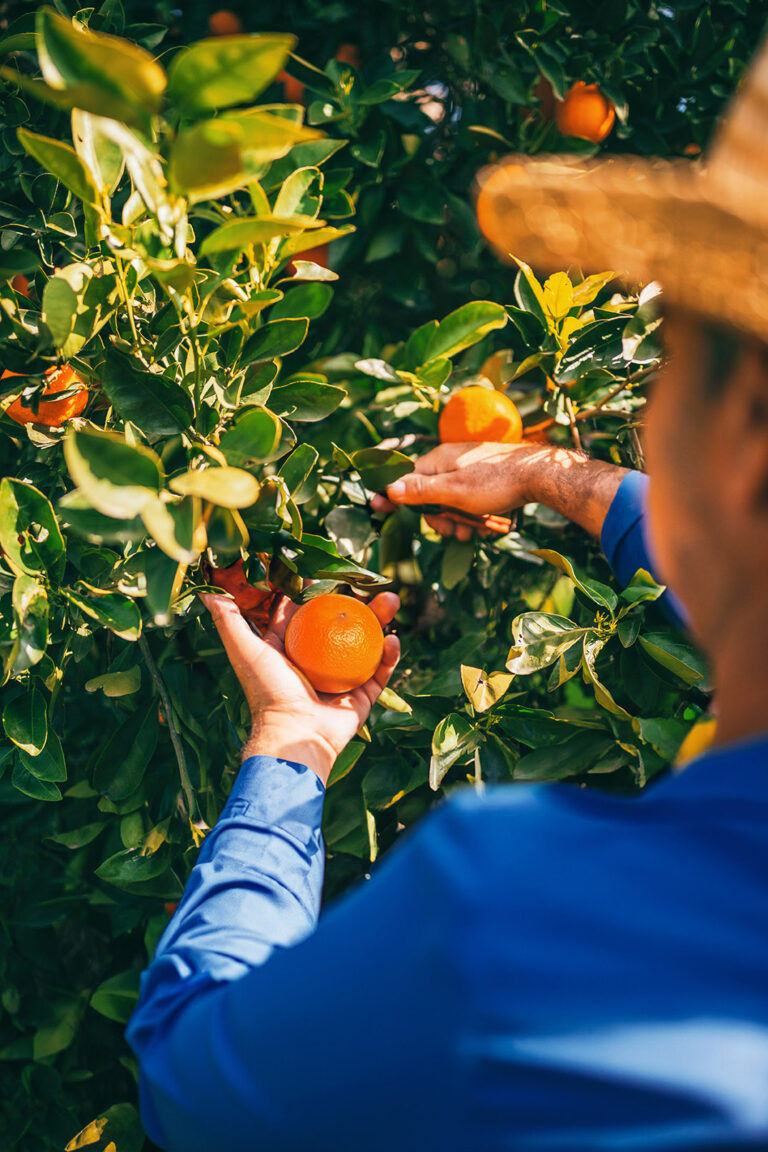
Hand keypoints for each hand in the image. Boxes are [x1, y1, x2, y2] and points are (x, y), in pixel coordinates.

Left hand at [200, 590, 399, 784]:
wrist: (294, 736)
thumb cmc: (267, 692)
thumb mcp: (245, 650)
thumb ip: (228, 619)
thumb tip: (206, 590)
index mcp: (289, 648)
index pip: (305, 610)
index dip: (317, 588)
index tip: (330, 567)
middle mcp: (316, 660)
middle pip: (342, 621)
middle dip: (359, 600)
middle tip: (371, 582)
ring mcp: (341, 677)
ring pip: (367, 641)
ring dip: (382, 619)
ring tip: (392, 601)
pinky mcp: (361, 696)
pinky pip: (380, 671)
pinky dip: (389, 655)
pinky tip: (393, 639)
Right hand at [372, 441, 552, 539]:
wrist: (539, 475)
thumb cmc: (495, 482)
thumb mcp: (454, 491)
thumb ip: (421, 491)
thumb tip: (388, 488)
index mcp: (438, 460)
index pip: (405, 480)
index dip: (394, 497)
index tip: (379, 509)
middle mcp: (450, 463)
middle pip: (429, 497)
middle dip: (440, 518)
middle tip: (454, 531)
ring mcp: (468, 471)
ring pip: (450, 503)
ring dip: (459, 522)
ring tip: (474, 532)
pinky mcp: (483, 481)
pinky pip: (469, 502)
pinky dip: (475, 516)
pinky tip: (488, 525)